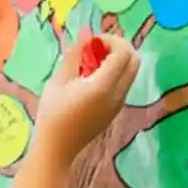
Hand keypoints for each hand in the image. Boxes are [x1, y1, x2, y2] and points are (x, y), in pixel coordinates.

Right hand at [32, 33, 140, 163]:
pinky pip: (124, 84)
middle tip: (99, 47)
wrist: (58, 148)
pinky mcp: (116, 110)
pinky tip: (93, 76)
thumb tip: (86, 39)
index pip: (122, 52)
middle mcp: (117, 95)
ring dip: (119, 59)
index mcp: (102, 86)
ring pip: (132, 72)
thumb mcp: (58, 81)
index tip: (93, 41)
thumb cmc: (52, 114)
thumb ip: (75, 57)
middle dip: (120, 47)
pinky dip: (116, 73)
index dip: (111, 40)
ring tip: (94, 61)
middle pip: (135, 60)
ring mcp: (119, 104)